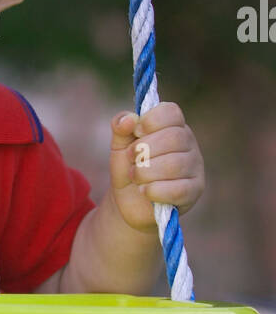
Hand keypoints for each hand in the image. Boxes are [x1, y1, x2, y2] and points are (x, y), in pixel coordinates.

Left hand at [108, 103, 204, 232]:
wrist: (128, 201)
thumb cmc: (129, 167)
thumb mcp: (119, 145)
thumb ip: (121, 127)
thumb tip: (129, 120)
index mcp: (173, 126)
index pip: (172, 112)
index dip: (152, 120)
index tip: (136, 131)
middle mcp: (189, 144)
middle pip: (174, 138)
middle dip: (145, 149)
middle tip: (131, 158)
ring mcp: (195, 168)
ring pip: (175, 164)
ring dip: (146, 172)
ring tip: (135, 176)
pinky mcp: (194, 191)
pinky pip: (178, 189)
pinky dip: (155, 190)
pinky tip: (144, 191)